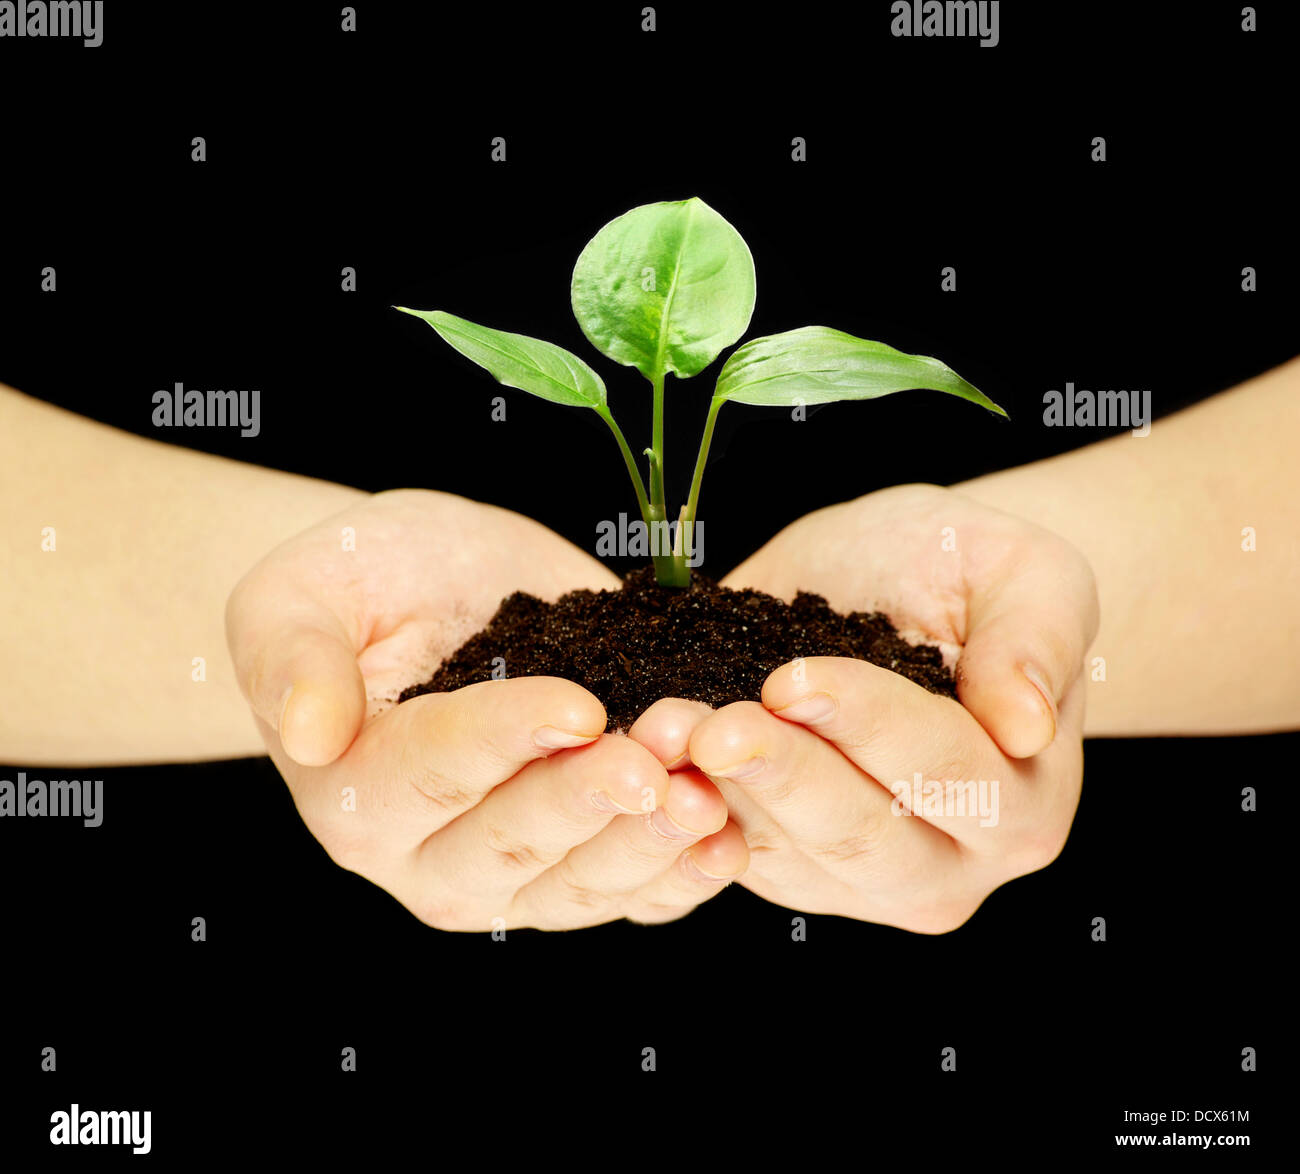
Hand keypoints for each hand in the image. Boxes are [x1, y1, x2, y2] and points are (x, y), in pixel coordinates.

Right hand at [226, 489, 747, 929]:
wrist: (431, 599)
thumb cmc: (360, 586)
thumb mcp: (300, 591)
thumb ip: (292, 657)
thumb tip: (307, 732)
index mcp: (357, 795)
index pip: (435, 775)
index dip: (506, 743)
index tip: (577, 706)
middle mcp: (429, 858)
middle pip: (514, 844)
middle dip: (591, 800)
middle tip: (655, 758)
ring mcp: (511, 875)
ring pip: (584, 882)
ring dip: (651, 839)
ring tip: (706, 790)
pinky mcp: (579, 866)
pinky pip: (635, 891)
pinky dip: (684, 871)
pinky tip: (728, 838)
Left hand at [630, 483, 1097, 931]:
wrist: (901, 591)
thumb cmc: (968, 574)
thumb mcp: (1026, 572)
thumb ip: (1035, 639)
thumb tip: (1027, 725)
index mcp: (1022, 803)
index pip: (943, 771)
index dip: (864, 724)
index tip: (792, 676)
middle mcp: (948, 864)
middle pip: (861, 836)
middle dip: (780, 776)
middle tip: (711, 725)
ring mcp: (861, 880)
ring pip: (784, 853)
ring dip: (716, 794)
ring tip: (662, 732)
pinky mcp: (788, 869)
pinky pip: (731, 851)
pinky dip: (686, 810)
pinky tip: (648, 758)